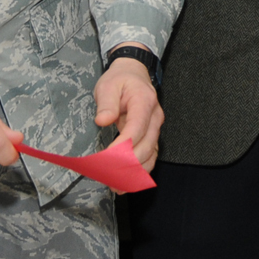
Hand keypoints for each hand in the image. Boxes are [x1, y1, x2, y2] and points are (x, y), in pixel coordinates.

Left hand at [94, 54, 163, 171]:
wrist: (133, 74)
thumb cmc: (120, 80)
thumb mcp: (108, 85)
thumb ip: (106, 103)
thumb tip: (103, 120)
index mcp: (144, 102)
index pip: (136, 129)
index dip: (123, 146)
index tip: (107, 158)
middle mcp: (154, 117)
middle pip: (146, 146)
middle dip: (128, 164)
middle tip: (108, 176)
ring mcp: (155, 128)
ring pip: (151, 155)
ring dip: (135, 172)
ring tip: (117, 184)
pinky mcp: (152, 136)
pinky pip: (150, 156)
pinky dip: (140, 170)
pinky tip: (128, 181)